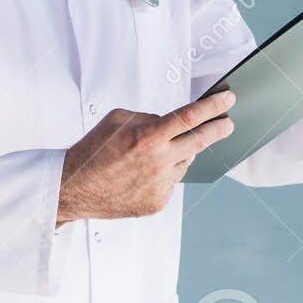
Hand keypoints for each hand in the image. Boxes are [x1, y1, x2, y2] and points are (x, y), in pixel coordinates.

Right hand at [56, 90, 235, 222]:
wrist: (75, 187)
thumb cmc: (93, 149)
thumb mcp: (118, 119)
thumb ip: (149, 118)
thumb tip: (172, 123)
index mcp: (148, 136)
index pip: (190, 117)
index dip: (213, 107)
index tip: (228, 99)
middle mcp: (159, 162)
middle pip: (201, 141)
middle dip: (219, 129)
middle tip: (228, 123)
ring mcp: (160, 185)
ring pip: (185, 161)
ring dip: (181, 152)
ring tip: (160, 150)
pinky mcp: (158, 202)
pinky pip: (172, 181)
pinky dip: (165, 172)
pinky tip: (146, 172)